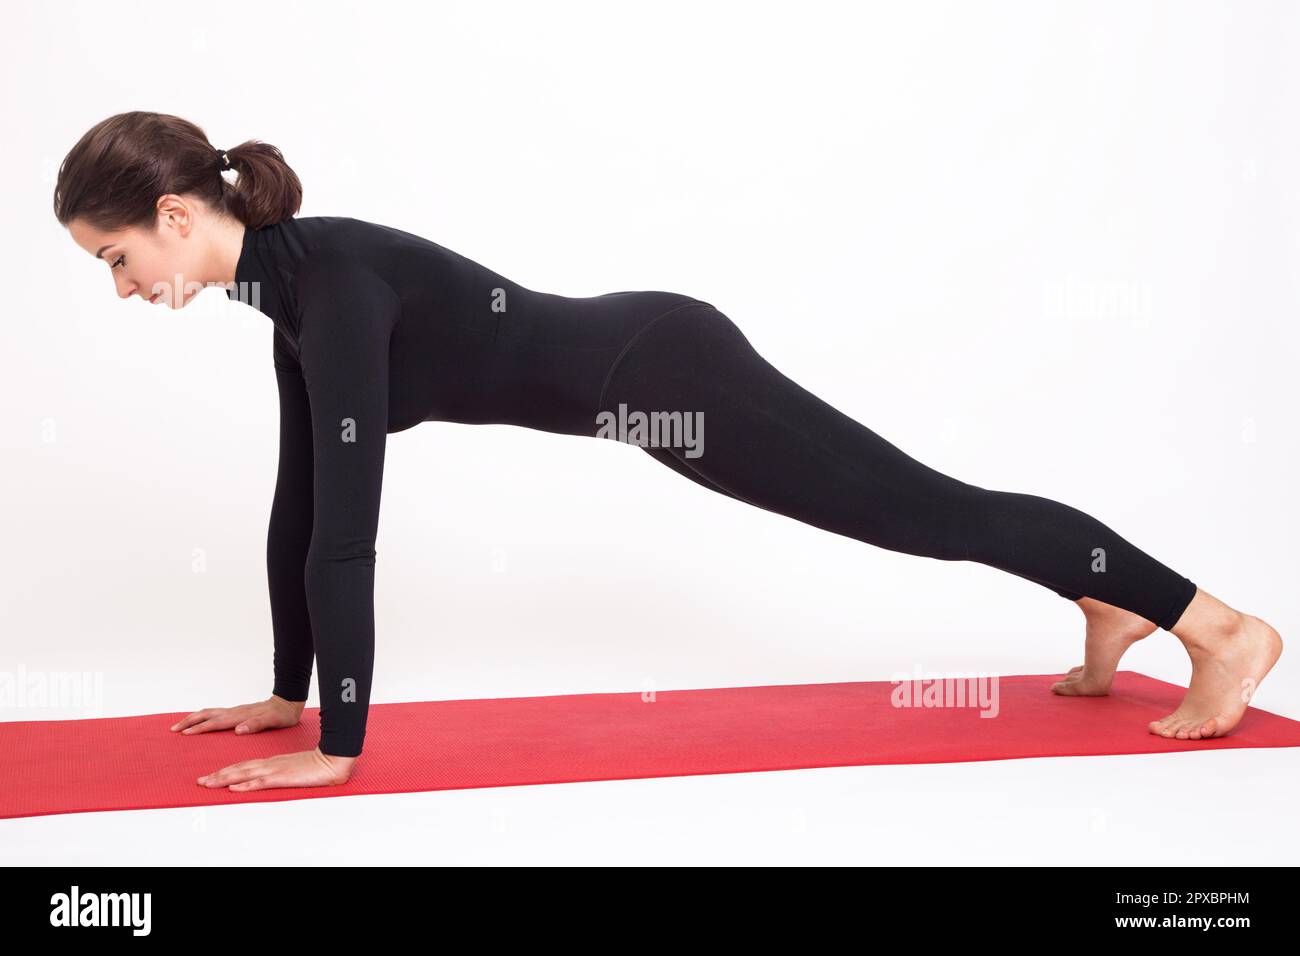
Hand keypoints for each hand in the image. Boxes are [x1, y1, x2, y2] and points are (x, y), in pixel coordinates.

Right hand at [169, 695, 305, 736]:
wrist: (288, 702)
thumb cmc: (281, 714)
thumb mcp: (272, 721)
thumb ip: (256, 724)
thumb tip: (238, 729)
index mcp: (239, 716)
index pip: (215, 723)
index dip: (199, 728)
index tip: (185, 734)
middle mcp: (234, 712)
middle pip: (206, 715)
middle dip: (189, 722)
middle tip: (173, 729)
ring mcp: (235, 711)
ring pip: (209, 713)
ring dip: (194, 718)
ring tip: (180, 725)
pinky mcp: (237, 712)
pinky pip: (215, 714)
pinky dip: (203, 717)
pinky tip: (202, 721)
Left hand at [198, 747, 356, 790]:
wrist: (332, 759)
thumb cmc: (315, 765)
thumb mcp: (292, 767)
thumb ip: (279, 770)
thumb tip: (266, 777)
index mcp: (271, 761)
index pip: (243, 765)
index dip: (225, 770)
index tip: (211, 776)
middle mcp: (269, 764)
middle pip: (238, 768)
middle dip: (217, 775)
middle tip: (200, 781)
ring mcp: (274, 770)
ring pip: (244, 773)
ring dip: (224, 779)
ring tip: (208, 783)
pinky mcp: (281, 777)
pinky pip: (260, 781)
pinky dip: (245, 784)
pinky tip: (234, 787)